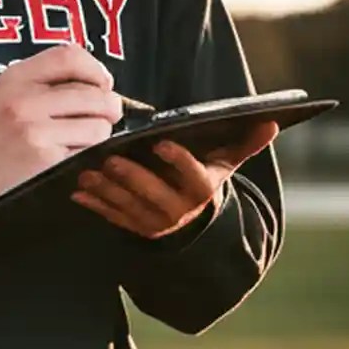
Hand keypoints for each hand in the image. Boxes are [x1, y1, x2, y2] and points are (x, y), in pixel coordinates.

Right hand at [0, 44, 122, 203]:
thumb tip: (101, 83)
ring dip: (96, 138)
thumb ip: (44, 81)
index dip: (96, 69)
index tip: (103, 84)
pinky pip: (89, 154)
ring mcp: (35, 132)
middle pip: (95, 94)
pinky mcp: (46, 161)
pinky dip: (85, 159)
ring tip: (73, 143)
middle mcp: (25, 101)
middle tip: (97, 120)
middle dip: (106, 110)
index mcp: (15, 78)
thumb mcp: (5, 94)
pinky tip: (64, 162)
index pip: (69, 56)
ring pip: (99, 127)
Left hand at [70, 120, 278, 238]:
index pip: (194, 176)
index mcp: (202, 189)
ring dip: (106, 190)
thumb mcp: (225, 163)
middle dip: (131, 176)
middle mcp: (179, 209)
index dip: (178, 161)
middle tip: (109, 158)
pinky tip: (76, 191)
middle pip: (154, 194)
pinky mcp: (133, 227)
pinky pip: (112, 217)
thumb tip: (271, 121)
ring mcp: (154, 222)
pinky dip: (94, 204)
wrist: (192, 220)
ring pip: (128, 207)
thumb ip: (244, 143)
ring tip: (85, 171)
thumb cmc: (204, 177)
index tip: (160, 142)